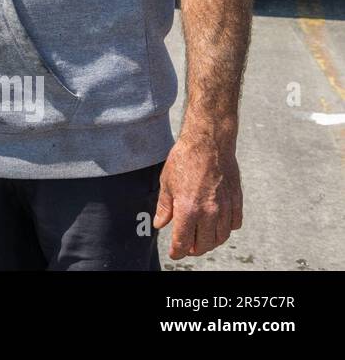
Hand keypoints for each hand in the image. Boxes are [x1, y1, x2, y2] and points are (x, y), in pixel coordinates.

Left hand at [153, 133, 243, 258]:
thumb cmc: (184, 159)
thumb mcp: (166, 183)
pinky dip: (226, 229)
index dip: (177, 252)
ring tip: (200, 238)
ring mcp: (225, 208)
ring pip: (220, 237)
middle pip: (203, 244)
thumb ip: (164, 207)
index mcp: (188, 209)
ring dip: (210, 242)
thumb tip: (160, 224)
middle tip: (186, 246)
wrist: (209, 143)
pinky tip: (217, 224)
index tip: (174, 254)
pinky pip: (234, 224)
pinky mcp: (236, 201)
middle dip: (193, 249)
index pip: (182, 242)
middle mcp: (209, 212)